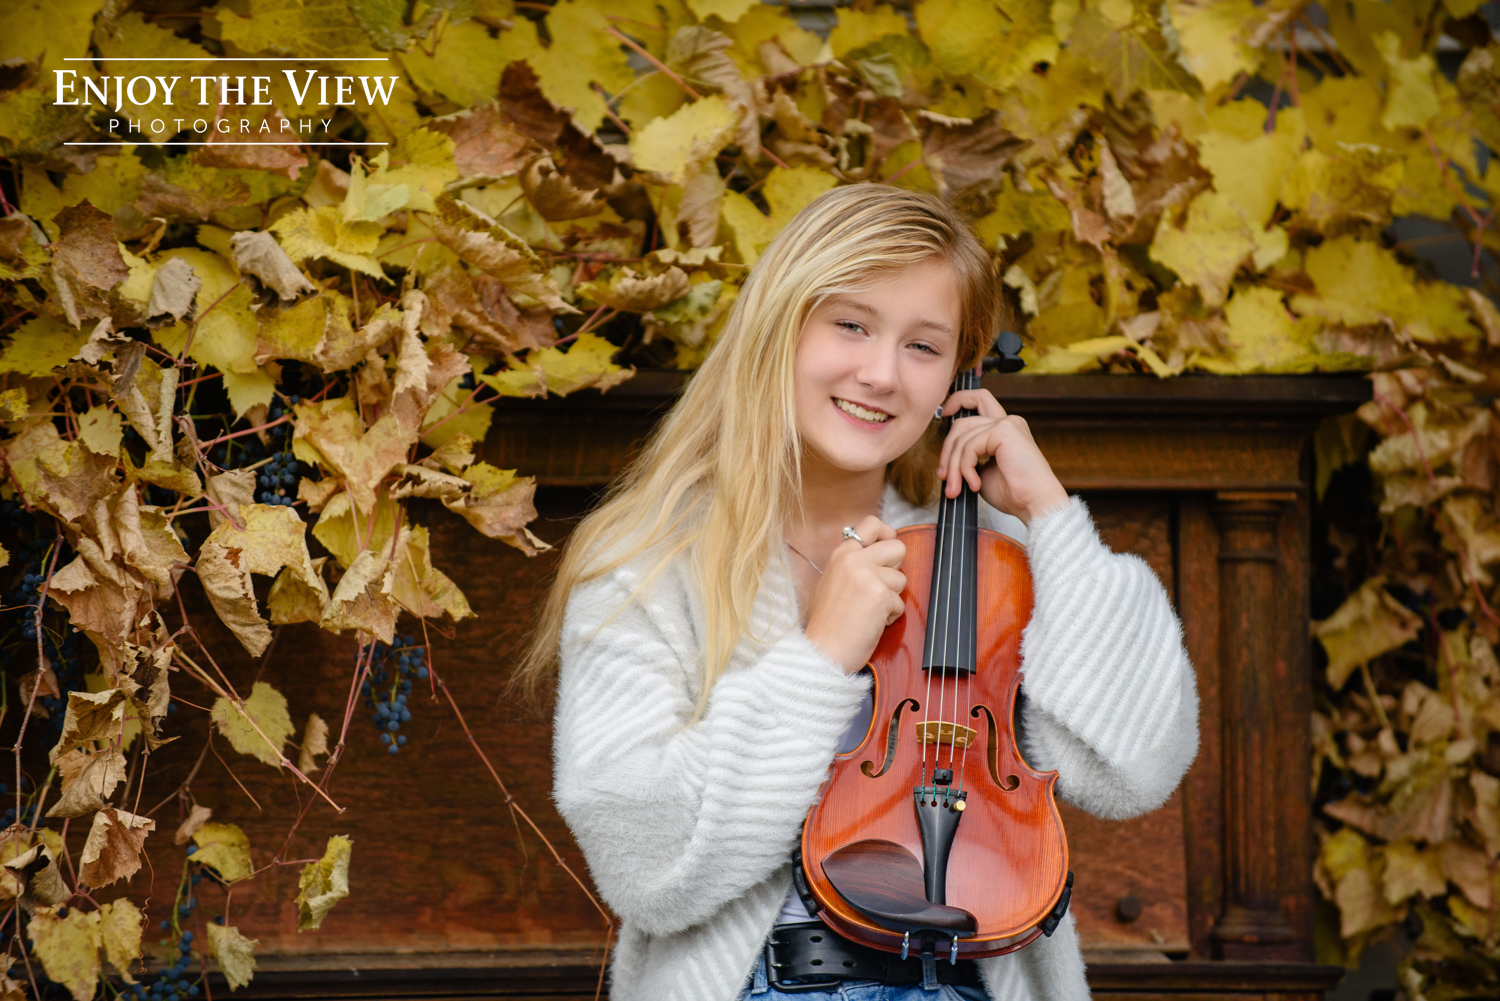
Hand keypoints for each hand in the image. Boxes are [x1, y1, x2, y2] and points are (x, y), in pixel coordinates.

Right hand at [803, 515, 906, 673]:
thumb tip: (882, 553)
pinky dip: (890, 617)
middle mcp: (853, 559)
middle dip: (896, 569)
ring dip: (892, 598)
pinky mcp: (879, 595)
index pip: (873, 523)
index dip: (887, 536)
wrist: (822, 651)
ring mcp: (867, 576)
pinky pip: (900, 602)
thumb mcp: (833, 580)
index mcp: (841, 554)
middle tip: (880, 587)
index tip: (886, 552)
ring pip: (901, 579)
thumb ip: (855, 564)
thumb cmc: (828, 623)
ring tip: (870, 611)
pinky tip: (872, 624)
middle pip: (897, 547)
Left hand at [935, 388, 1068, 525]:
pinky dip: (965, 468)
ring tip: (955, 489)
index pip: (978, 400)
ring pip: (962, 436)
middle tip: (943, 477)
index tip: (942, 414)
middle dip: (947, 450)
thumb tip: (946, 459)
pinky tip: (974, 484)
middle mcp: (1007, 421)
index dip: (957, 400)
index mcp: (1004, 428)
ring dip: (953, 466)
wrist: (1035, 505)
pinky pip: (970, 446)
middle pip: (962, 421)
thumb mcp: (982, 472)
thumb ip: (968, 457)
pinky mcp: (1003, 431)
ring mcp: (1006, 423)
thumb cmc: (1013, 493)